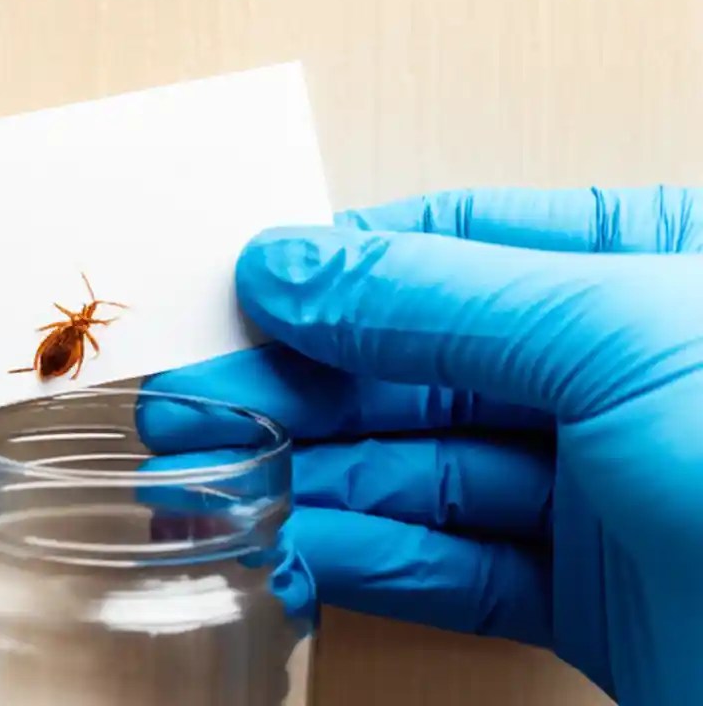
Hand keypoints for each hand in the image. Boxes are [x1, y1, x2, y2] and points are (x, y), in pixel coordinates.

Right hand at [141, 186, 702, 703]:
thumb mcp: (622, 339)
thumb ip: (441, 299)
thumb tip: (296, 265)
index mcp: (655, 275)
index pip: (463, 243)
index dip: (345, 269)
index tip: (246, 295)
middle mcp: (628, 380)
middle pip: (423, 368)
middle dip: (302, 387)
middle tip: (194, 401)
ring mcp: (609, 498)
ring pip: (424, 475)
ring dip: (314, 479)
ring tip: (211, 482)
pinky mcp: (594, 606)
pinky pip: (455, 567)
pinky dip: (370, 560)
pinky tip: (299, 547)